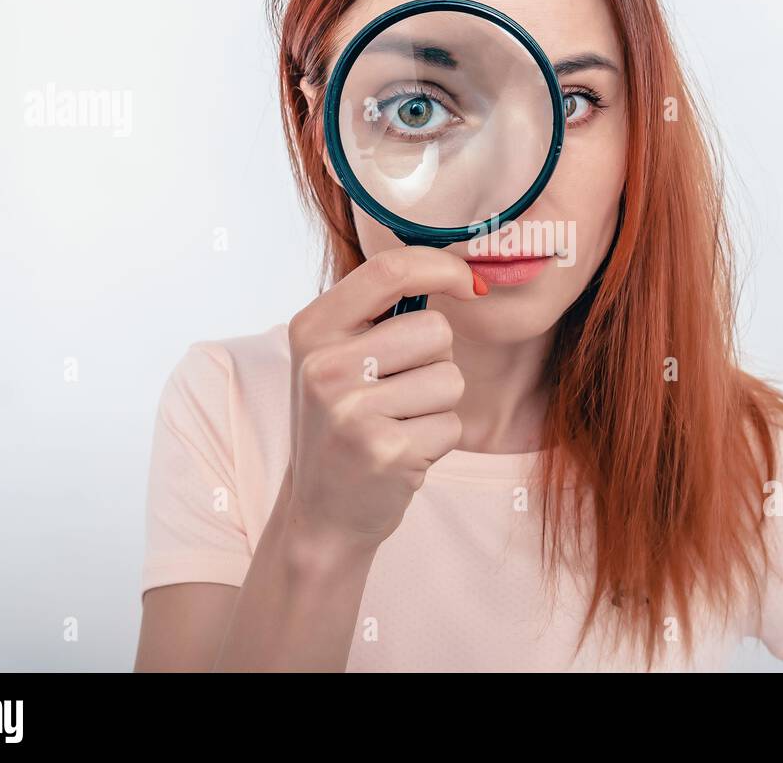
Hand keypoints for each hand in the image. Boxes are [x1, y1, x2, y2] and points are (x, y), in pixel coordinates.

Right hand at [285, 245, 484, 549]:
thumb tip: (466, 273)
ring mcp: (352, 411)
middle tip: (399, 392)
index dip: (443, 268)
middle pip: (435, 329)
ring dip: (438, 404)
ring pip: (450, 378)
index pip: (390, 271)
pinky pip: (452, 424)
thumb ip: (382, 311)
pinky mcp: (386, 451)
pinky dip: (438, 441)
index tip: (470, 283)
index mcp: (312, 328)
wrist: (322, 512)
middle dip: (436, 359)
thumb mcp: (339, 356)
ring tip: (399, 424)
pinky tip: (402, 453)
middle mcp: (325, 367)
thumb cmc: (344, 421)